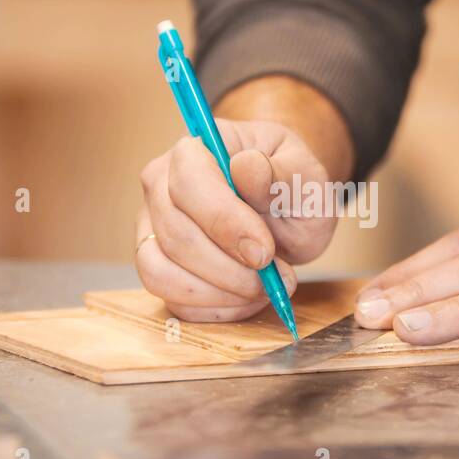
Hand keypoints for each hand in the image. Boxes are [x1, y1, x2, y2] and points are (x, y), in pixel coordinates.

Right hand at [136, 77, 353, 321]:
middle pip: (175, 235)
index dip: (224, 223)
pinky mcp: (156, 262)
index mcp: (194, 150)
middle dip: (229, 269)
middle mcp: (161, 185)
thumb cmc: (290, 187)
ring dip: (218, 293)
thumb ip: (282, 173)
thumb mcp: (305, 177)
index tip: (265, 252)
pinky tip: (246, 298)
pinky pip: (169, 298)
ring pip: (161, 272)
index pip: (189, 183)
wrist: (285, 210)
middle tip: (275, 277)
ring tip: (263, 289)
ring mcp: (152, 226)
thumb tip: (245, 168)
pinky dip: (213, 308)